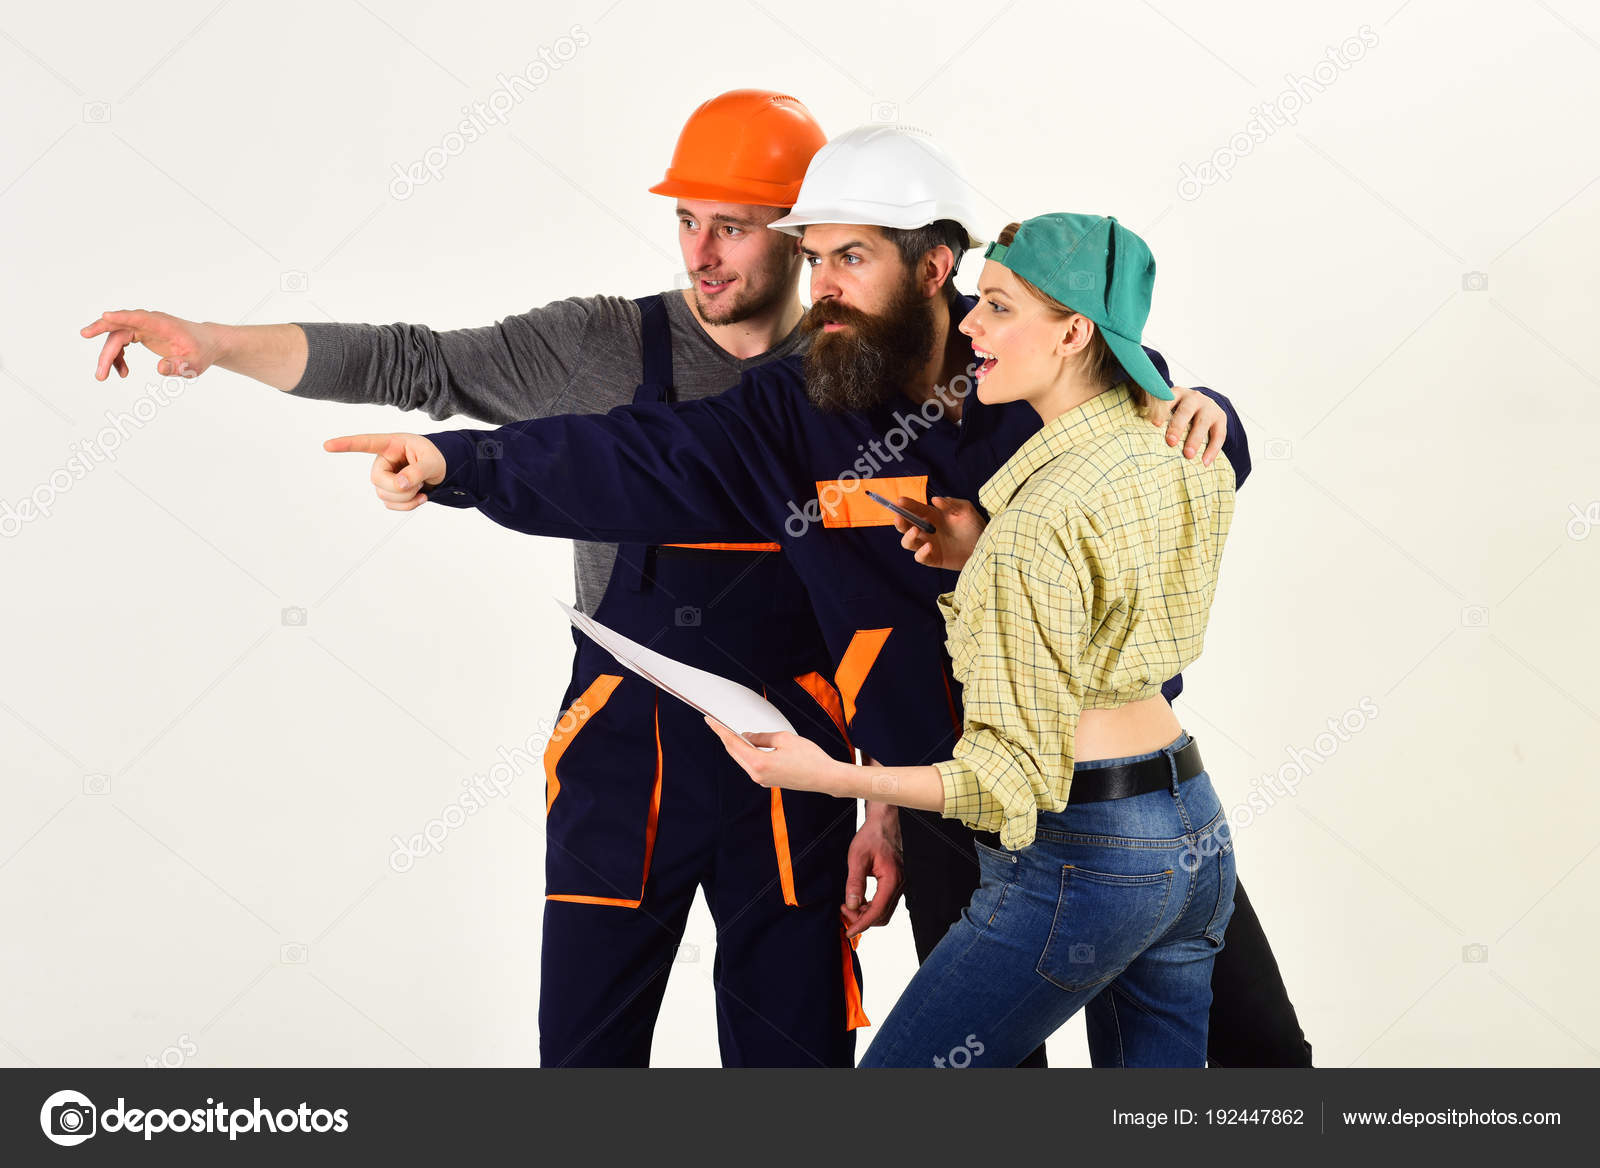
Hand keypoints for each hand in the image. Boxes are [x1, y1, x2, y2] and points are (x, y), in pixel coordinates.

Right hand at [80, 309, 221, 380]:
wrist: (207, 343)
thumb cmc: (202, 351)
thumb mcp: (196, 363)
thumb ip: (180, 365)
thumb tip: (160, 369)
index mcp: (162, 325)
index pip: (138, 317)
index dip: (121, 317)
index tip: (104, 316)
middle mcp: (149, 322)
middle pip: (120, 329)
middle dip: (107, 350)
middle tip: (99, 372)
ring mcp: (144, 327)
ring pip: (117, 337)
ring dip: (109, 356)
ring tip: (104, 377)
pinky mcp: (142, 334)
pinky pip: (122, 342)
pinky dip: (118, 357)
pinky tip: (123, 372)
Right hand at [323, 432, 447, 510]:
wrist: (443, 471)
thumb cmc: (436, 458)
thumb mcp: (433, 461)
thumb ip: (418, 471)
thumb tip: (401, 484)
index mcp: (391, 445)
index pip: (366, 443)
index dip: (346, 444)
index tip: (327, 445)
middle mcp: (383, 461)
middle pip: (377, 480)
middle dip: (399, 487)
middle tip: (419, 484)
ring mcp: (384, 478)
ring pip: (384, 495)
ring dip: (407, 497)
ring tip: (422, 487)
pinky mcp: (388, 492)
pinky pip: (391, 505)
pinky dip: (408, 505)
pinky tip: (421, 497)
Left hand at [703, 716, 846, 794]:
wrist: (825, 777)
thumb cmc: (810, 759)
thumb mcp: (784, 739)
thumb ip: (762, 737)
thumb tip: (748, 737)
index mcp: (759, 763)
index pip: (733, 743)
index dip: (720, 730)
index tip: (711, 721)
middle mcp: (757, 774)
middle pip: (735, 753)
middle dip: (725, 737)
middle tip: (715, 724)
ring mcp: (762, 780)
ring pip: (742, 760)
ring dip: (735, 746)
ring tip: (729, 733)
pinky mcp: (769, 781)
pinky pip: (752, 765)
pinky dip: (746, 754)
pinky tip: (747, 746)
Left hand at [841, 802, 902, 937]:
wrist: (884, 823)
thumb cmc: (872, 836)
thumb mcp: (857, 858)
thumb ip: (855, 883)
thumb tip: (852, 905)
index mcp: (892, 879)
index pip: (877, 911)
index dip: (862, 924)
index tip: (849, 931)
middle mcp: (900, 884)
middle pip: (882, 915)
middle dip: (862, 919)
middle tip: (844, 911)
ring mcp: (899, 884)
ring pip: (884, 911)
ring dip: (866, 914)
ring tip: (848, 905)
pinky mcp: (896, 882)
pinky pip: (885, 902)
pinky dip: (871, 906)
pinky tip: (859, 899)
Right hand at [893, 495, 985, 570]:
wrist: (985, 546)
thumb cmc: (975, 526)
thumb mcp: (966, 510)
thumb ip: (951, 503)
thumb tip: (935, 500)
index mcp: (932, 516)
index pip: (915, 509)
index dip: (906, 505)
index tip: (900, 501)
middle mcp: (927, 530)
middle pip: (905, 526)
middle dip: (899, 521)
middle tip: (899, 517)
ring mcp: (928, 544)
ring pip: (908, 542)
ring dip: (908, 537)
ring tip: (915, 531)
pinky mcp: (933, 558)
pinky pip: (920, 557)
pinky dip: (921, 552)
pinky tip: (929, 546)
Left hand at [1159, 386, 1226, 466]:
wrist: (1203, 405)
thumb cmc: (1177, 411)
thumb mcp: (1167, 406)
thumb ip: (1154, 412)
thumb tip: (1132, 422)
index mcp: (1177, 393)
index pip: (1168, 399)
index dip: (1161, 411)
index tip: (1154, 424)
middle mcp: (1194, 398)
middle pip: (1186, 410)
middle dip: (1178, 426)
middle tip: (1170, 441)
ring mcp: (1209, 407)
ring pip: (1203, 422)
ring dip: (1195, 439)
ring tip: (1188, 455)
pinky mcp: (1221, 419)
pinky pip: (1219, 435)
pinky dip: (1212, 449)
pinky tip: (1205, 462)